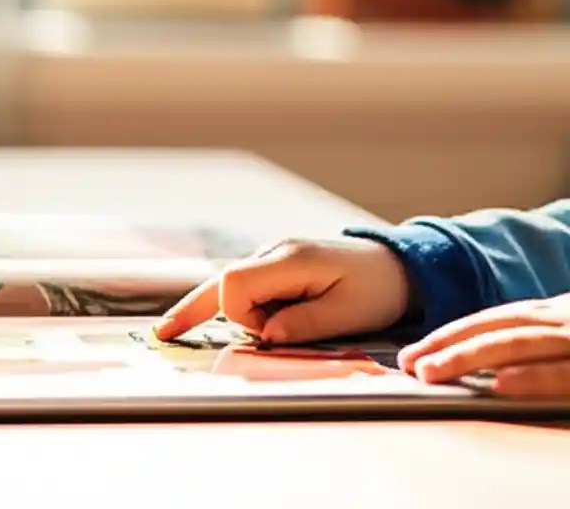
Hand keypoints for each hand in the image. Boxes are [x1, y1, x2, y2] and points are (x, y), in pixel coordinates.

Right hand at [154, 237, 412, 344]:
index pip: (234, 284)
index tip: (271, 335)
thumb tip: (266, 336)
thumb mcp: (348, 314)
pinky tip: (255, 320)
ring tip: (286, 326)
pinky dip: (247, 308)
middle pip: (222, 282)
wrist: (397, 265)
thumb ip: (305, 324)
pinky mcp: (274, 266)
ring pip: (231, 287)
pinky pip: (246, 287)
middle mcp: (274, 251)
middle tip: (189, 333)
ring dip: (247, 314)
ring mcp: (272, 255)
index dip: (242, 316)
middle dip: (218, 313)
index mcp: (291, 259)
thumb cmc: (377, 290)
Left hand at [398, 294, 569, 398]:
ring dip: (467, 357)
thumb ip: (537, 349)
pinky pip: (563, 371)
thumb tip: (491, 371)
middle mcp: (562, 320)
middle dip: (445, 345)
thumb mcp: (568, 341)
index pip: (493, 322)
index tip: (412, 354)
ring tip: (430, 372)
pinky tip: (498, 384)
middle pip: (494, 329)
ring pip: (516, 344)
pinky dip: (530, 377)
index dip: (450, 337)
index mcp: (554, 315)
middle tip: (407, 363)